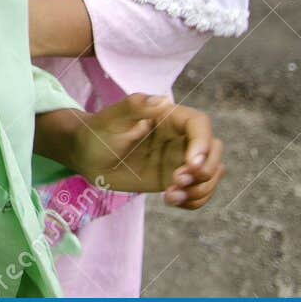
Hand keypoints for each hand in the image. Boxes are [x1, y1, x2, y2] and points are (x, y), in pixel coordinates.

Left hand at [69, 94, 224, 209]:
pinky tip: (172, 201)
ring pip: (211, 173)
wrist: (86, 155)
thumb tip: (162, 100)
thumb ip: (135, 107)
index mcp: (168, 117)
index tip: (189, 165)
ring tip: (171, 196)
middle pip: (214, 151)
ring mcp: (179, 159)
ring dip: (200, 189)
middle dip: (204, 170)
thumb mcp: (112, 118)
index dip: (203, 144)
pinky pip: (199, 191)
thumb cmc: (97, 131)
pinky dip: (194, 200)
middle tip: (176, 181)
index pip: (200, 125)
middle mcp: (179, 137)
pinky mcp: (174, 178)